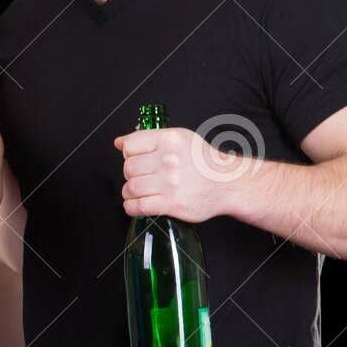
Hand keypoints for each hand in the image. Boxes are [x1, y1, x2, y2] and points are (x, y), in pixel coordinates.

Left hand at [114, 126, 240, 222]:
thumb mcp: (180, 139)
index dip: (129, 154)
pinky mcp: (172, 203)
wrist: (228, 183)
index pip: (130, 146)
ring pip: (131, 188)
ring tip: (137, 192)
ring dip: (129, 192)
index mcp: (169, 140)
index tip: (136, 159)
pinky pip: (139, 206)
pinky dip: (131, 207)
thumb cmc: (204, 161)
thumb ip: (148, 138)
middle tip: (140, 177)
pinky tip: (135, 205)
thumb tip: (119, 142)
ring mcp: (170, 183)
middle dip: (130, 175)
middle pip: (129, 168)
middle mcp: (169, 160)